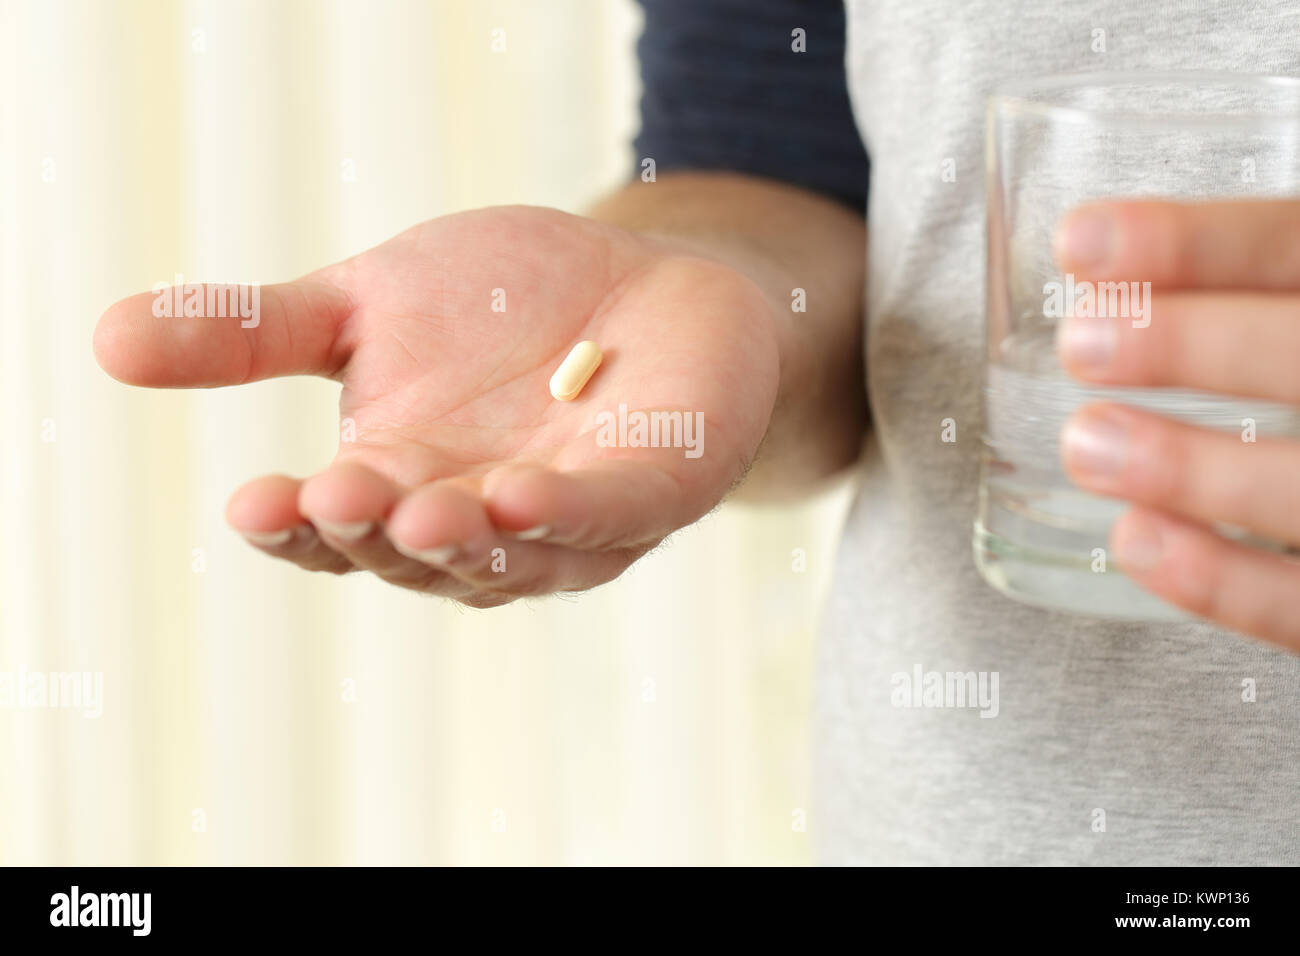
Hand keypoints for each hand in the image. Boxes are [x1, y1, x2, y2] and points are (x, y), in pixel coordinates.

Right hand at [95, 206, 779, 606]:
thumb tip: (107, 339)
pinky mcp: (653, 491)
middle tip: (330, 497)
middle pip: (413, 551)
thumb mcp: (368, 303)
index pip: (336, 529)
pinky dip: (563, 514)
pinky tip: (518, 496)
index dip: (296, 527)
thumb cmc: (506, 305)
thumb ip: (261, 331)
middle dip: (375, 530)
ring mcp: (569, 521)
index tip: (251, 504)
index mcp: (400, 483)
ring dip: (460, 539)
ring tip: (417, 509)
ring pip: (507, 555)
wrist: (640, 280)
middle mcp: (477, 519)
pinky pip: (605, 516)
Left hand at [1055, 199, 1299, 648]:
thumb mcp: (1294, 328)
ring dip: (1195, 467)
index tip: (1083, 243)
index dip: (1203, 243)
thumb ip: (1258, 305)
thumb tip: (1108, 269)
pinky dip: (1225, 581)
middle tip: (1083, 344)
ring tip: (1086, 443)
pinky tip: (1139, 539)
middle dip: (1198, 345)